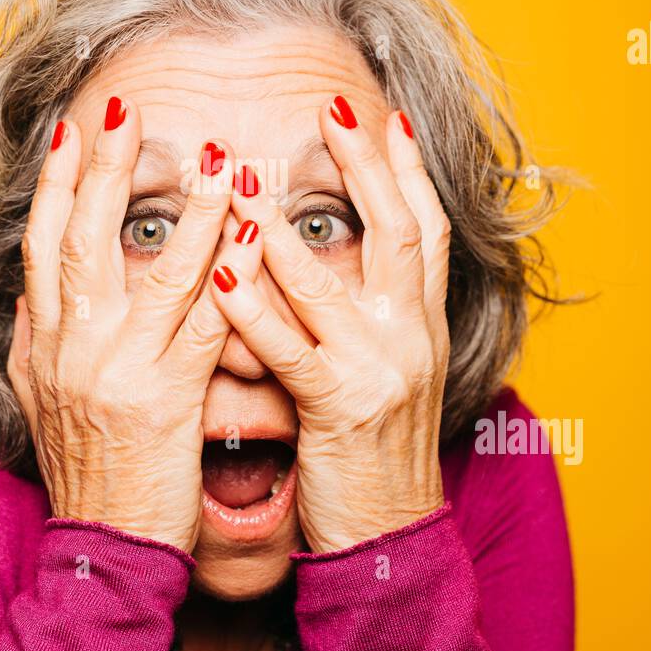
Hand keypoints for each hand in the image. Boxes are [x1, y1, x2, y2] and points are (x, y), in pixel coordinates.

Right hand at [7, 103, 262, 553]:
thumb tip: (33, 291)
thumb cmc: (85, 473)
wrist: (102, 551)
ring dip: (190, 209)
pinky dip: (230, 276)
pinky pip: (204, 323)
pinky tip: (255, 239)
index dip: (54, 183)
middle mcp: (70, 348)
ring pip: (155, 271)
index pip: (40, 245)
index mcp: (41, 344)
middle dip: (104, 168)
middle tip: (125, 109)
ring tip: (218, 158)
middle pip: (83, 238)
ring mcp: (116, 372)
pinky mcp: (165, 399)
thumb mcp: (40, 402)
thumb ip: (35, 341)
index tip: (71, 129)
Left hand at [209, 100, 450, 552]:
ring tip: (248, 177)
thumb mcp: (380, 375)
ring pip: (334, 284)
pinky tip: (223, 270)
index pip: (426, 230)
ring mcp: (380, 371)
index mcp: (420, 325)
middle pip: (398, 232)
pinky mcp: (341, 409)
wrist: (389, 540)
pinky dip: (256, 305)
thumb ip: (357, 317)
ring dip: (287, 226)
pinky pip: (292, 349)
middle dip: (368, 166)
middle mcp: (410, 337)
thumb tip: (319, 258)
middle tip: (335, 109)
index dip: (407, 171)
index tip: (387, 117)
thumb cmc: (371, 455)